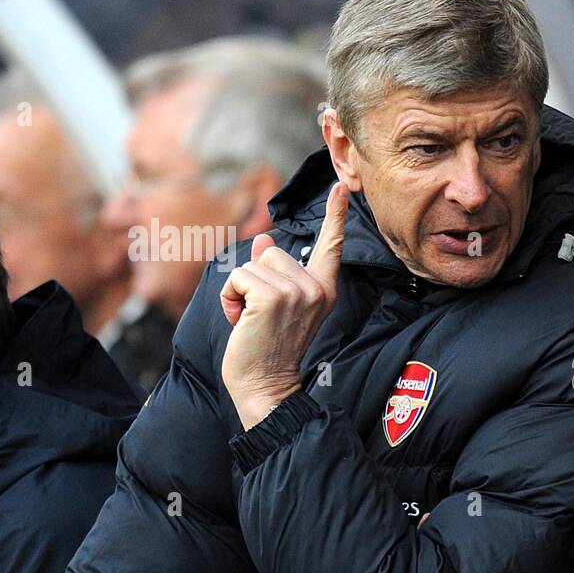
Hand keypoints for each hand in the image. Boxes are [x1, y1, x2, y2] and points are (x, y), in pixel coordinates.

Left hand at [221, 182, 347, 428]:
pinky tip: (242, 321)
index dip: (336, 215)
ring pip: (252, 265)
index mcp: (323, 290)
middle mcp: (316, 288)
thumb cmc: (268, 350)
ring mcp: (298, 292)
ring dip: (240, 291)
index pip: (331, 246)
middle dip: (255, 280)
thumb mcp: (276, 307)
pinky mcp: (273, 296)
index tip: (343, 186)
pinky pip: (238, 277)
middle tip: (262, 316)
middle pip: (271, 253)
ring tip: (252, 321)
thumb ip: (274, 272)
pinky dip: (230, 298)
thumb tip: (264, 238)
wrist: (266, 386)